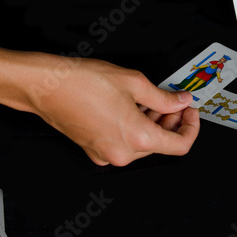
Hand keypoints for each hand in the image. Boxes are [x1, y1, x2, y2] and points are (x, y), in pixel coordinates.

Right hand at [25, 56, 198, 165]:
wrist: (45, 86)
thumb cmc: (82, 82)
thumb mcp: (134, 82)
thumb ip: (164, 97)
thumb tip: (180, 101)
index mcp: (136, 138)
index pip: (180, 145)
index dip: (191, 127)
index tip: (190, 111)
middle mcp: (122, 153)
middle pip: (161, 144)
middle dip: (171, 122)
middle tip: (174, 100)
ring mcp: (106, 154)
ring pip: (142, 143)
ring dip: (152, 124)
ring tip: (150, 100)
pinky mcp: (94, 150)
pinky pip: (123, 143)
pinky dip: (133, 128)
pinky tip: (131, 107)